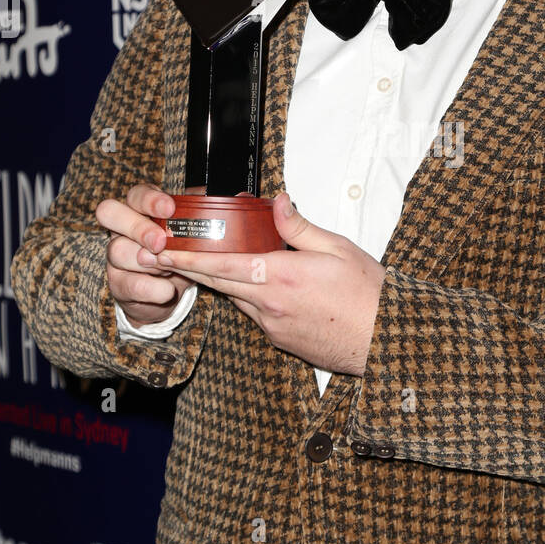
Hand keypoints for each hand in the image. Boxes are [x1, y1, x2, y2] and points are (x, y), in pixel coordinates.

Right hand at [96, 183, 194, 326]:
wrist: (168, 290)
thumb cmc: (180, 252)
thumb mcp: (190, 232)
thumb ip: (196, 214)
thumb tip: (210, 200)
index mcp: (140, 209)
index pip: (136, 194)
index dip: (149, 199)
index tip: (169, 209)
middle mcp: (122, 228)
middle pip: (110, 213)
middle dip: (138, 227)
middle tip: (160, 242)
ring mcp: (116, 255)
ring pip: (117, 251)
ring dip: (146, 262)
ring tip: (168, 269)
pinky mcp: (118, 283)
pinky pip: (128, 284)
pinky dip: (150, 289)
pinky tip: (167, 290)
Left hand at [154, 193, 385, 375]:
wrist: (384, 341)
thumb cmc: (368, 295)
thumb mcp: (338, 249)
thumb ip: (300, 227)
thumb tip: (278, 203)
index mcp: (282, 277)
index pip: (222, 265)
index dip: (189, 258)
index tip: (163, 250)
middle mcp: (270, 305)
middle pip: (218, 284)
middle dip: (188, 269)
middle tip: (160, 257)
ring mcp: (273, 327)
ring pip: (237, 299)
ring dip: (220, 282)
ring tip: (205, 264)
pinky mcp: (281, 340)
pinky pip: (256, 314)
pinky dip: (248, 298)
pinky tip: (255, 286)